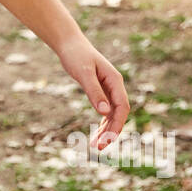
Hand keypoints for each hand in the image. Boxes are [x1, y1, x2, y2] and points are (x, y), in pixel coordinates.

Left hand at [56, 34, 129, 150]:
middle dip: (111, 131)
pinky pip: (105, 110)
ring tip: (95, 145)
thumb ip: (94, 92)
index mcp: (115, 81)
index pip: (122, 107)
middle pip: (118, 113)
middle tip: (98, 147)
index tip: (107, 140)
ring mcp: (108, 88)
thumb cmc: (76, 55)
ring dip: (106, 130)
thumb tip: (104, 112)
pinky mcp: (100, 90)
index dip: (117, 125)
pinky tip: (96, 133)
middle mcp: (115, 85)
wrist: (69, 43)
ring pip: (112, 114)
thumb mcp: (83, 73)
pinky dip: (102, 123)